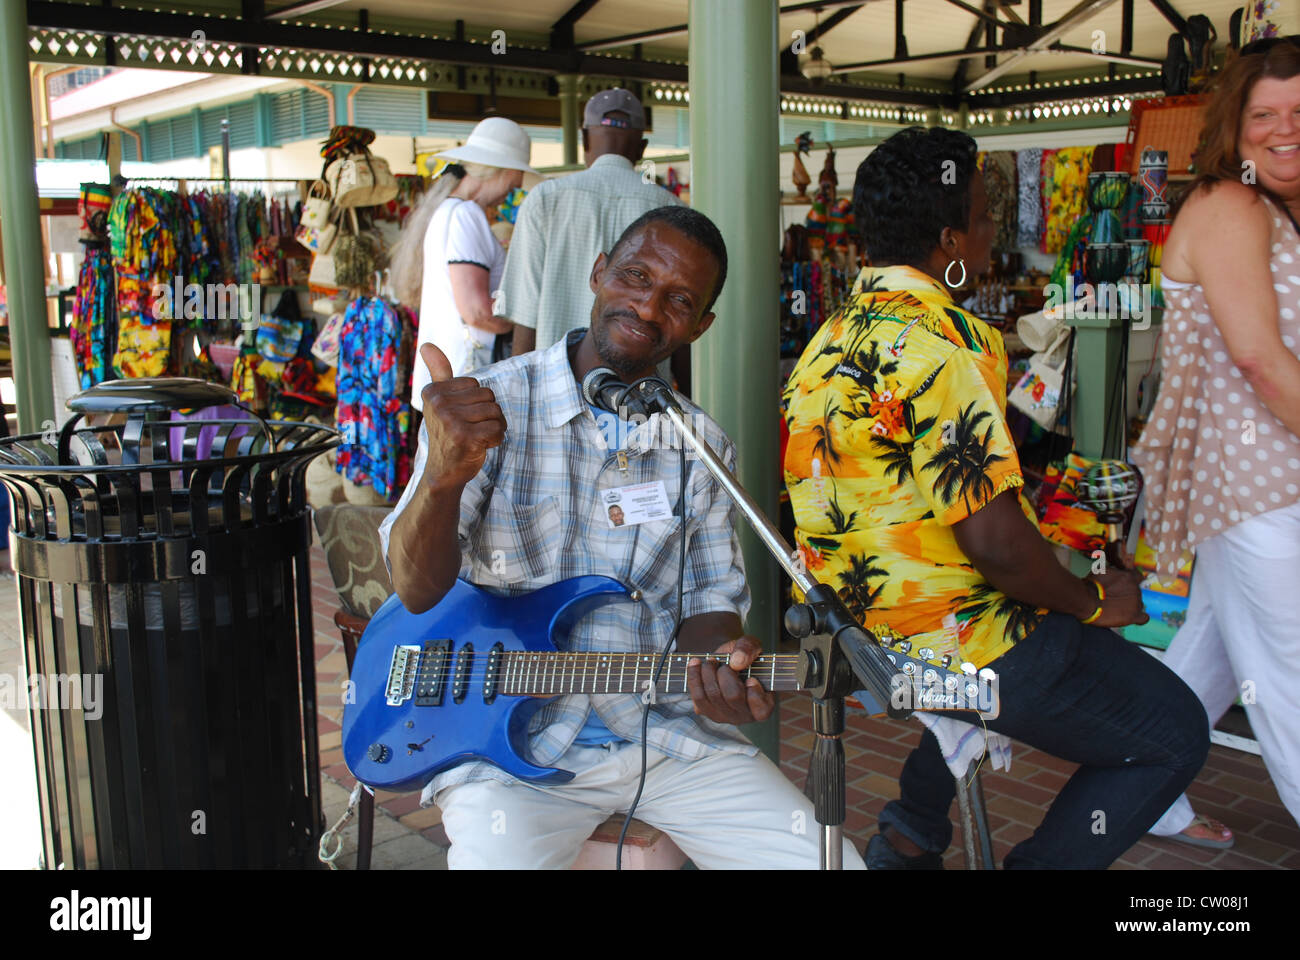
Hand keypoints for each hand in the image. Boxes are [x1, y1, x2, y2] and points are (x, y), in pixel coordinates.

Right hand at [418, 342, 506, 490]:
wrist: (443, 472)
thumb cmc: (447, 433)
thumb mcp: (439, 400)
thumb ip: (438, 372)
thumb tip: (426, 345)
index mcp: (433, 391)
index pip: (477, 385)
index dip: (477, 402)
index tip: (461, 417)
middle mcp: (438, 404)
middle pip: (489, 397)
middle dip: (488, 415)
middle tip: (471, 430)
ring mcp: (450, 420)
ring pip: (496, 412)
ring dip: (494, 427)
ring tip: (476, 438)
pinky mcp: (465, 437)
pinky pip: (498, 428)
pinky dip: (496, 439)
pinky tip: (481, 446)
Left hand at [686, 635, 773, 725]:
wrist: (724, 661)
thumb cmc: (743, 656)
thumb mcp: (750, 644)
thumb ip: (748, 648)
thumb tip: (736, 663)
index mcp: (764, 704)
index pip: (761, 710)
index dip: (755, 693)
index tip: (751, 678)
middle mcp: (745, 715)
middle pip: (733, 696)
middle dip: (725, 673)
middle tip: (725, 664)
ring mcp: (725, 716)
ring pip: (713, 696)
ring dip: (708, 673)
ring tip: (710, 661)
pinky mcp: (707, 712)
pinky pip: (698, 697)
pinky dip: (694, 677)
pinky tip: (695, 664)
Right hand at [1085, 569, 1149, 627]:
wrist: (1088, 601)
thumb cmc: (1091, 586)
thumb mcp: (1103, 571)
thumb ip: (1114, 571)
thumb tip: (1116, 571)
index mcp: (1129, 577)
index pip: (1137, 577)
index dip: (1131, 581)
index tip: (1124, 585)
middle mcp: (1135, 588)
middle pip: (1136, 592)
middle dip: (1127, 595)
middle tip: (1114, 598)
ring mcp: (1136, 602)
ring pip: (1138, 604)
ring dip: (1130, 605)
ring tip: (1116, 608)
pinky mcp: (1134, 615)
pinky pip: (1143, 618)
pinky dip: (1140, 618)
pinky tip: (1132, 618)